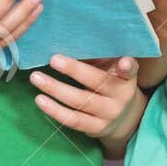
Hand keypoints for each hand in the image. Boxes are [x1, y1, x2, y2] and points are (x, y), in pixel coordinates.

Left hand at [30, 55, 144, 147]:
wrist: (124, 119)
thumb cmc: (111, 83)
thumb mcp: (111, 70)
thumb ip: (99, 57)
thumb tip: (67, 37)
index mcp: (126, 78)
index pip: (130, 71)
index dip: (127, 67)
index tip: (124, 62)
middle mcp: (121, 97)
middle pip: (97, 83)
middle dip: (74, 70)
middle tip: (53, 59)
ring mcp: (109, 114)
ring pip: (80, 102)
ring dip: (56, 89)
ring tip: (36, 78)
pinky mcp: (96, 128)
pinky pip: (73, 120)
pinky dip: (55, 110)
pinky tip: (40, 100)